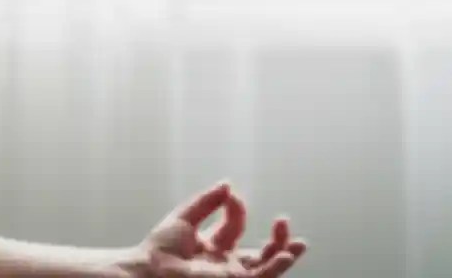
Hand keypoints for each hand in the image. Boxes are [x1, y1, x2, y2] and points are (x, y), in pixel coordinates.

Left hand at [122, 180, 307, 276]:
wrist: (151, 268)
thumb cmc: (160, 248)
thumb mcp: (186, 216)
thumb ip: (208, 201)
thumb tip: (228, 184)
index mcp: (211, 246)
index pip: (234, 226)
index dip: (237, 208)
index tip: (230, 196)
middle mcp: (223, 263)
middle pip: (258, 253)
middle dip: (275, 239)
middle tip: (283, 222)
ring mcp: (230, 274)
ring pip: (265, 268)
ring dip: (284, 256)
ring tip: (300, 244)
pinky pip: (261, 276)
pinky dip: (276, 266)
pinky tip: (287, 254)